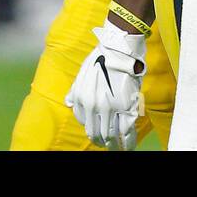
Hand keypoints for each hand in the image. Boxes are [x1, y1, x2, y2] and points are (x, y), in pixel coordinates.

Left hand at [65, 21, 146, 149]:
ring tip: (116, 147)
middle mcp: (93, 106)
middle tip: (105, 143)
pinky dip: (127, 142)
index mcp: (81, 98)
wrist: (119, 48)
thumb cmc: (101, 58)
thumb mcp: (82, 74)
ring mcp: (110, 107)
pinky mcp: (126, 106)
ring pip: (109, 135)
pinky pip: (125, 131)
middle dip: (100, 140)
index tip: (97, 130)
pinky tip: (128, 146)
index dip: (91, 127)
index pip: (84, 121)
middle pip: (95, 133)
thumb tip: (68, 102)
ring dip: (113, 144)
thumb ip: (75, 90)